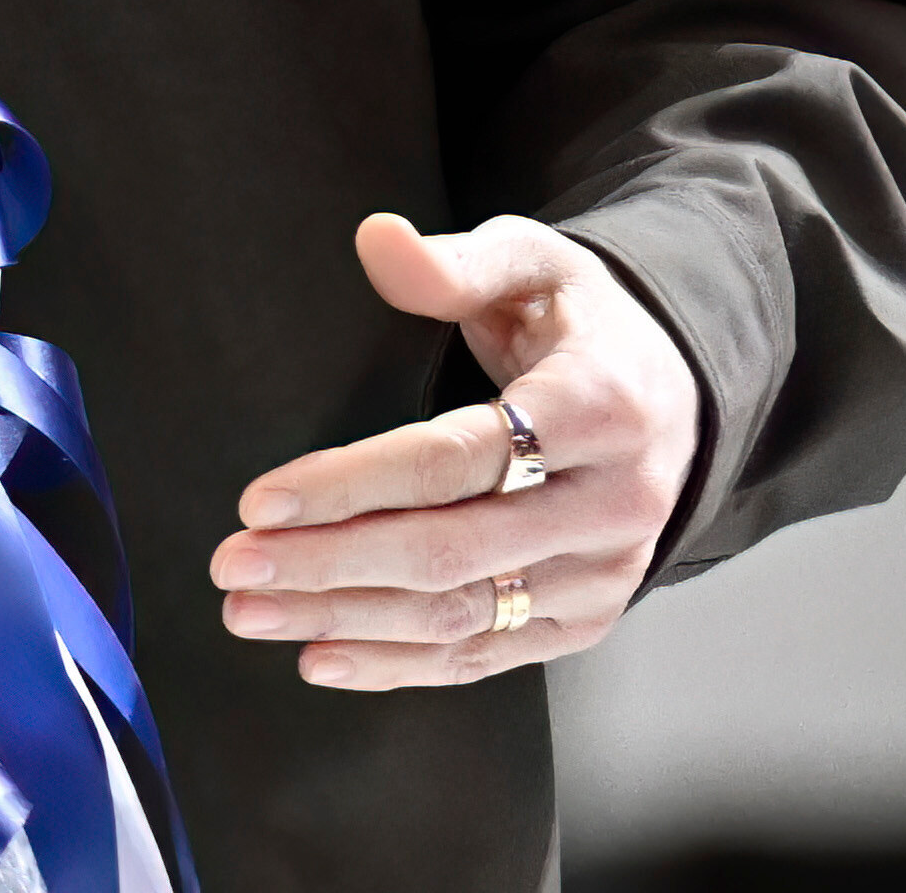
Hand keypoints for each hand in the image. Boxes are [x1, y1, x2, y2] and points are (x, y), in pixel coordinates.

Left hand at [207, 213, 700, 688]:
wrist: (672, 395)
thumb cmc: (579, 321)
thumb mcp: (532, 261)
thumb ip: (454, 262)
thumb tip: (375, 239)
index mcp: (598, 406)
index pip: (455, 459)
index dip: (352, 484)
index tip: (260, 500)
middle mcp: (613, 503)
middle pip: (450, 552)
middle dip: (329, 565)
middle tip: (233, 566)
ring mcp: (605, 573)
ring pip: (460, 615)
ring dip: (346, 621)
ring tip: (251, 613)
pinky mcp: (589, 618)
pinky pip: (486, 656)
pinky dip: (400, 665)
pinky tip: (323, 656)